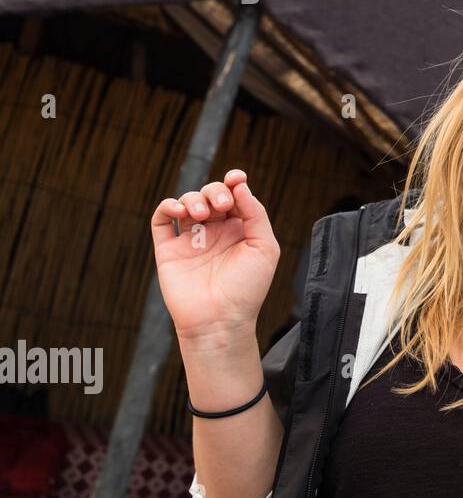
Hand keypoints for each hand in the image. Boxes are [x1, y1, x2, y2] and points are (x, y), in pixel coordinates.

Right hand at [150, 169, 280, 343]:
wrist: (220, 320)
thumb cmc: (247, 288)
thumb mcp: (264, 247)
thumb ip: (255, 214)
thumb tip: (240, 185)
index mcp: (239, 229)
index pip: (234, 196)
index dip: (234, 182)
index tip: (236, 178)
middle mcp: (215, 232)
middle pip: (210, 195)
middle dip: (215, 192)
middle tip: (222, 207)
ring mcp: (190, 240)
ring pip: (187, 203)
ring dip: (194, 198)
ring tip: (202, 213)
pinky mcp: (168, 250)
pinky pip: (162, 220)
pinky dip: (168, 206)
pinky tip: (179, 211)